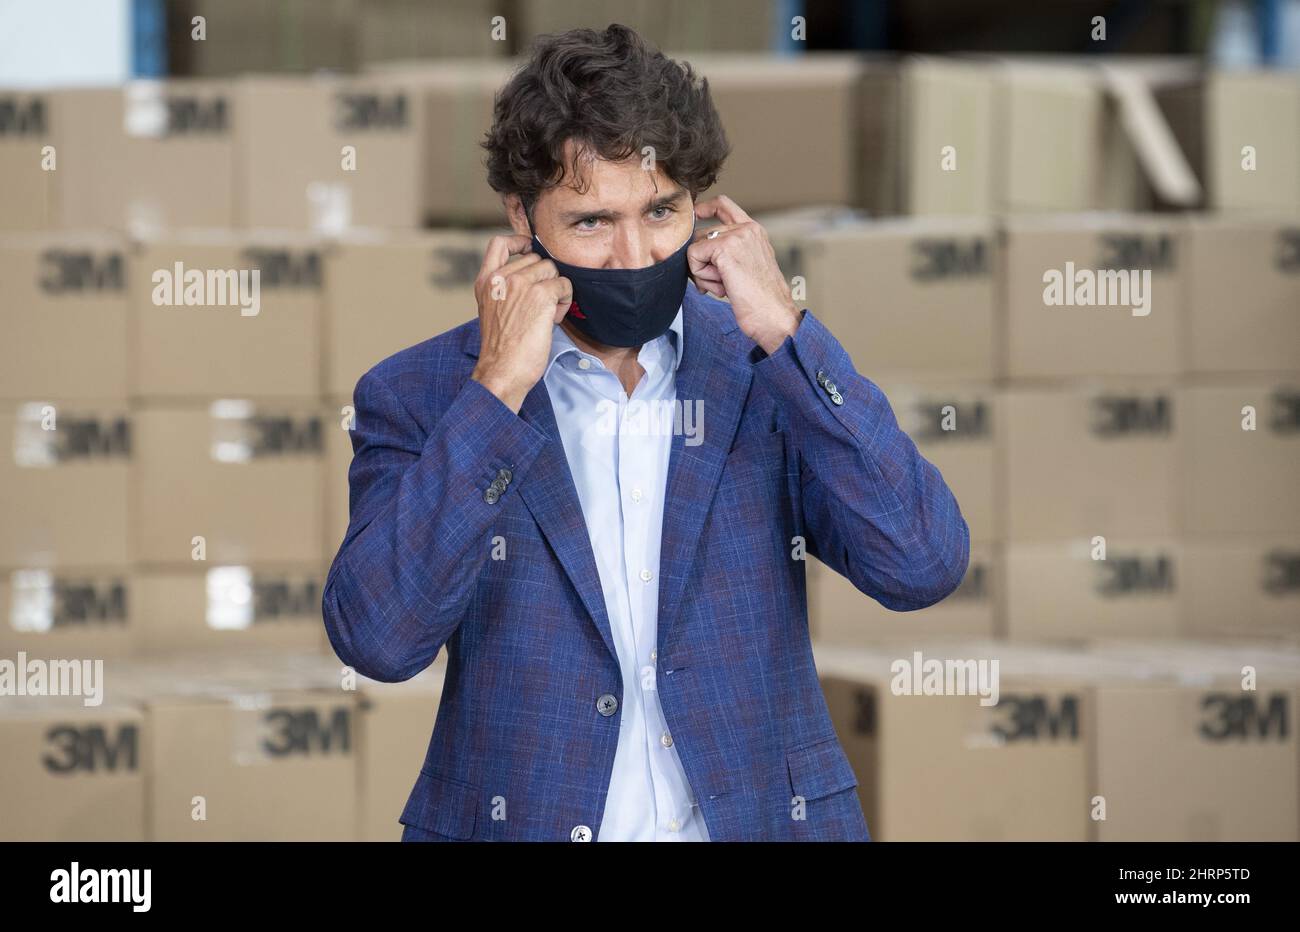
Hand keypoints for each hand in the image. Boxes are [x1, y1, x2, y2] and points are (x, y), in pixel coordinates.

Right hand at [470, 234, 573, 412]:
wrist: (502, 371)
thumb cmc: (501, 350)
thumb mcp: (492, 311)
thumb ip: (505, 289)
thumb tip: (534, 275)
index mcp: (485, 281)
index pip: (499, 243)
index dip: (518, 241)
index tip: (529, 248)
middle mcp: (501, 278)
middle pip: (536, 259)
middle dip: (543, 280)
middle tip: (538, 307)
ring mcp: (520, 283)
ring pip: (552, 270)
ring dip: (555, 291)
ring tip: (545, 315)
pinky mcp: (540, 294)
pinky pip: (564, 285)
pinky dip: (564, 302)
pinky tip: (552, 320)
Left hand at [688, 195, 801, 354]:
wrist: (773, 315)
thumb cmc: (761, 300)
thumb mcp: (747, 267)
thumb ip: (729, 251)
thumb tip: (697, 250)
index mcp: (754, 231)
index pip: (724, 204)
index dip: (704, 208)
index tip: (695, 214)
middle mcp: (746, 228)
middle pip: (701, 233)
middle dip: (701, 261)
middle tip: (717, 283)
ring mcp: (736, 236)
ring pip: (695, 247)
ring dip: (702, 272)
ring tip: (724, 286)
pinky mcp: (724, 248)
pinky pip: (693, 256)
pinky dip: (701, 276)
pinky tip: (721, 287)